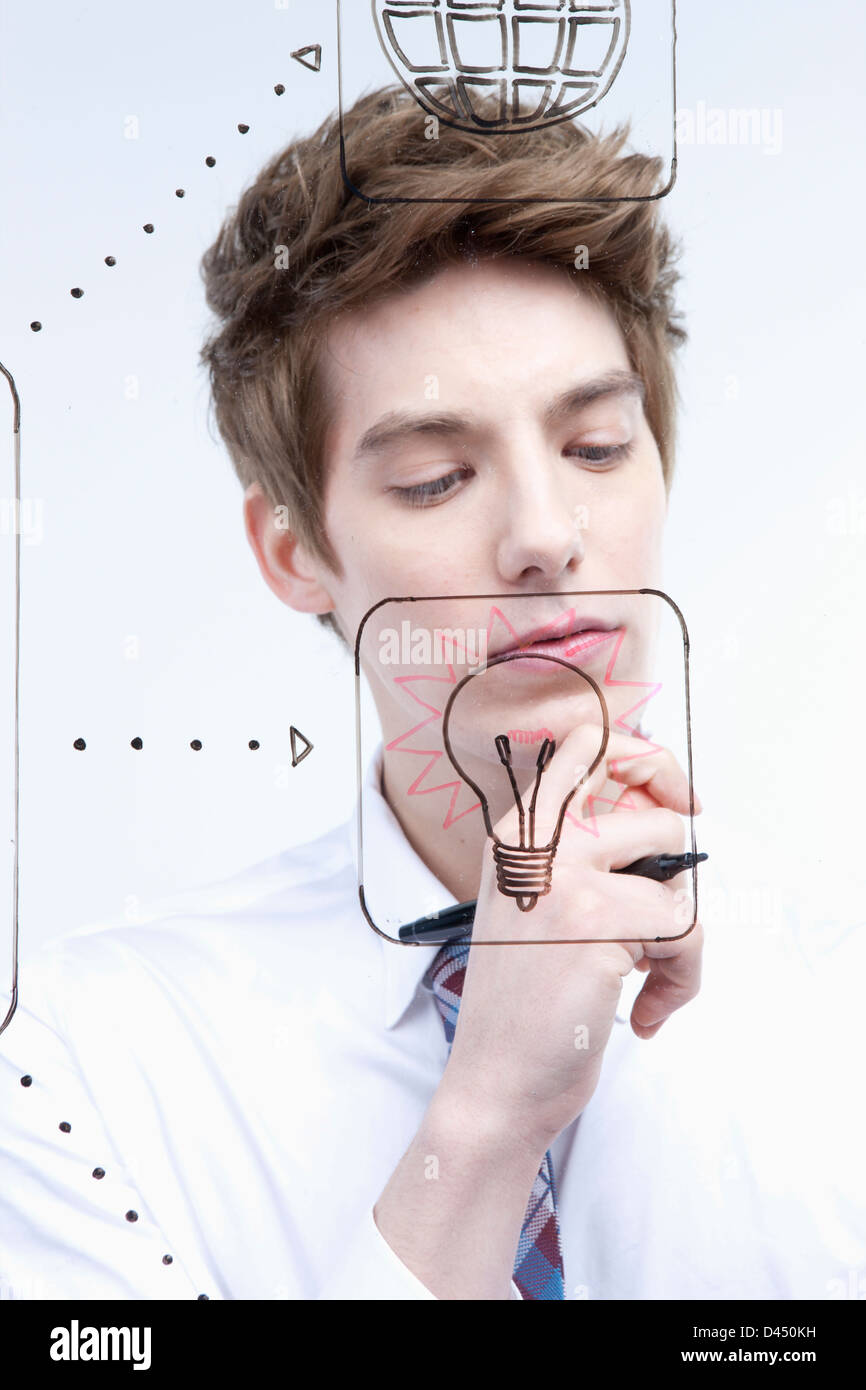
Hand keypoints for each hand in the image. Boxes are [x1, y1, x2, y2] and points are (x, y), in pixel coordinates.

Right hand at [438, 723, 703, 1154]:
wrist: (496, 1081)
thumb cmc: (526, 1000)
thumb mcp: (536, 904)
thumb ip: (583, 855)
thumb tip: (668, 815)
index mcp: (516, 831)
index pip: (588, 745)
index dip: (649, 762)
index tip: (676, 802)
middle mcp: (536, 840)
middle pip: (655, 808)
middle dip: (679, 866)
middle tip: (670, 911)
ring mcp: (565, 876)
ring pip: (677, 875)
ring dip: (680, 938)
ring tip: (649, 977)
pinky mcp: (598, 921)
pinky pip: (682, 928)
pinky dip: (681, 978)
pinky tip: (645, 1012)